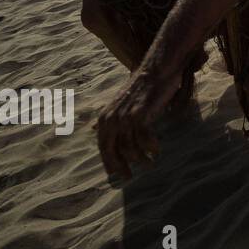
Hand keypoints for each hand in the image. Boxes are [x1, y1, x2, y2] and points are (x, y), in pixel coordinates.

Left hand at [96, 64, 181, 179]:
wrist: (155, 72)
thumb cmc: (140, 89)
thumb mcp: (118, 104)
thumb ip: (107, 118)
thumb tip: (92, 129)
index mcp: (104, 118)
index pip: (103, 147)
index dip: (109, 162)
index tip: (116, 174)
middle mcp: (112, 119)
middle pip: (113, 150)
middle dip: (121, 166)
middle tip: (129, 176)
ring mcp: (126, 117)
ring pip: (130, 147)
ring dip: (140, 158)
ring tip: (149, 163)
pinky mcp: (141, 115)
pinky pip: (144, 138)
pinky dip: (151, 146)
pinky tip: (156, 150)